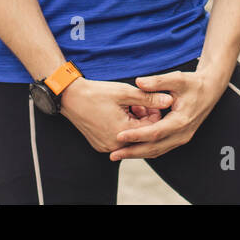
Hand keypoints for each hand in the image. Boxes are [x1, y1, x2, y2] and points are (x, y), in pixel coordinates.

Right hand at [58, 78, 172, 155]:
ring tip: (127, 106)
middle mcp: (115, 145)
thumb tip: (170, 101)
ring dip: (133, 123)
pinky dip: (122, 128)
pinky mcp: (99, 145)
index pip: (151, 128)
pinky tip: (117, 113)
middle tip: (137, 103)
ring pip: (130, 137)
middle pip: (141, 134)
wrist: (70, 97)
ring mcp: (106, 147)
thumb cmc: (97, 92)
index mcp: (123, 133)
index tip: (149, 100)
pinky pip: (118, 139)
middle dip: (143, 119)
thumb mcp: (125, 92)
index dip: (153, 113)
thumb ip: (149, 98)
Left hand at [108, 70, 227, 160]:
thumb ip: (157, 82)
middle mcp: (182, 134)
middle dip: (133, 152)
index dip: (136, 135)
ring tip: (118, 154)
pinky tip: (132, 148)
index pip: (155, 133)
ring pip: (157, 151)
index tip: (119, 135)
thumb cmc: (193, 83)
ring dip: (137, 153)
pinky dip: (146, 149)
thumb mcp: (177, 79)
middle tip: (112, 154)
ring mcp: (182, 138)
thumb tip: (138, 82)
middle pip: (154, 148)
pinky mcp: (179, 137)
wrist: (210, 90)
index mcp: (181, 121)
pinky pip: (161, 147)